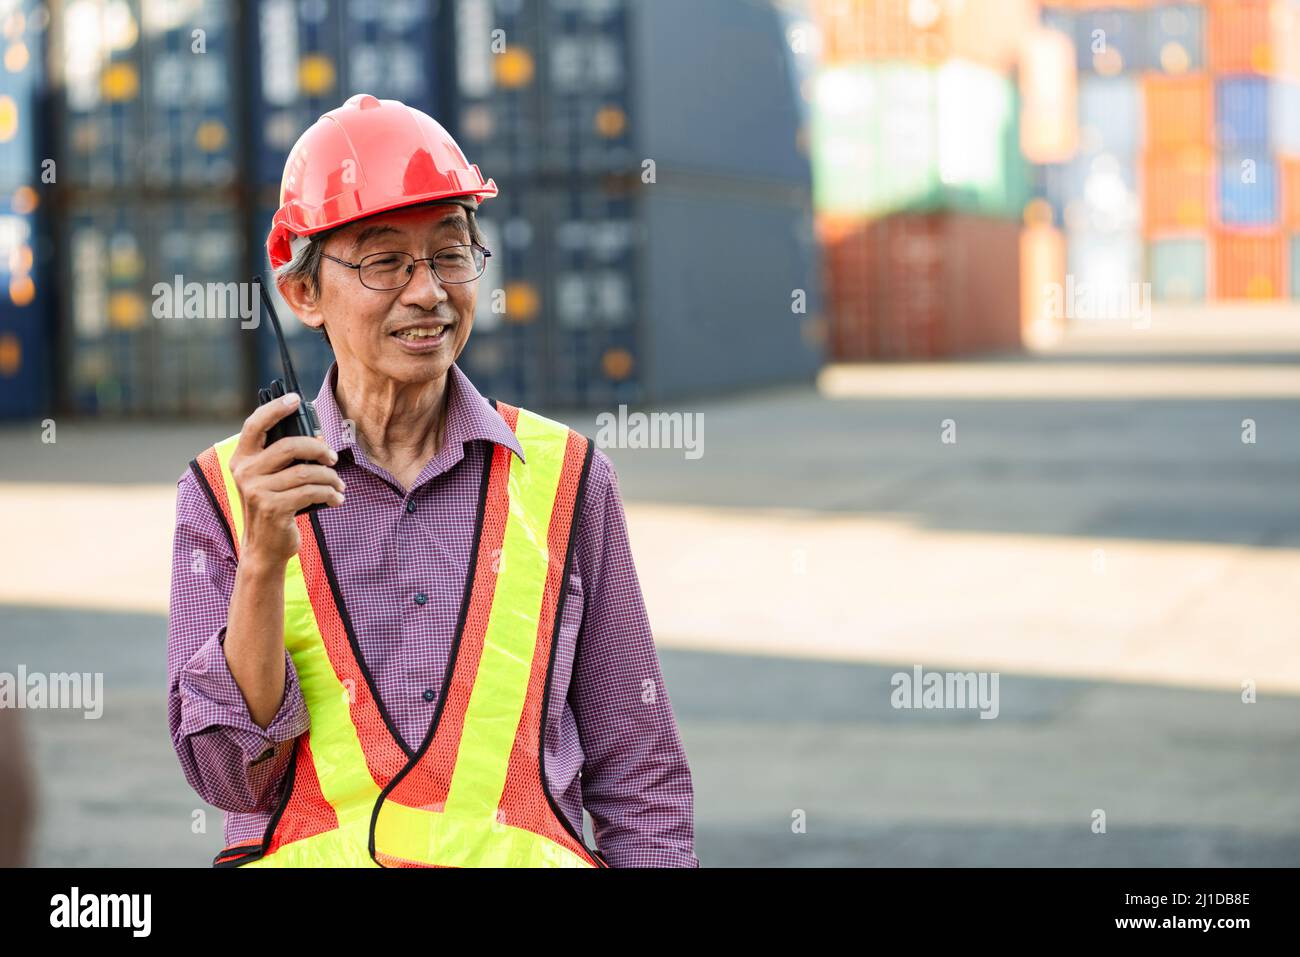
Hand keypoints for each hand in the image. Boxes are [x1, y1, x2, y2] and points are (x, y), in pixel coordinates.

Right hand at [229, 393, 343, 567]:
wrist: (264, 547)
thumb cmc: (275, 506)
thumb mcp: (272, 479)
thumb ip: (285, 458)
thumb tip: (318, 437)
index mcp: (242, 459)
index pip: (255, 425)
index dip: (276, 408)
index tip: (296, 399)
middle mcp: (245, 472)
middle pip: (289, 446)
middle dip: (318, 449)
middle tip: (332, 458)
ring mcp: (257, 490)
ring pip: (306, 472)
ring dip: (330, 478)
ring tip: (339, 485)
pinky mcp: (273, 508)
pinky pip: (312, 492)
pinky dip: (330, 494)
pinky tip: (337, 500)